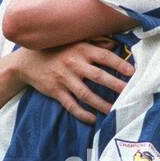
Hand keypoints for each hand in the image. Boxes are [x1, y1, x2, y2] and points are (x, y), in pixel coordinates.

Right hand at [15, 41, 133, 122]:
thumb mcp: (74, 41)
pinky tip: (93, 119)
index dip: (119, 64)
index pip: (104, 56)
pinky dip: (82, 113)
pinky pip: (71, 105)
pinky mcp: (55, 91)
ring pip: (86, 94)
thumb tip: (116, 45)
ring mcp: (64, 79)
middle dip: (115, 85)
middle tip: (129, 94)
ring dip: (102, 104)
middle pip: (98, 76)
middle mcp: (73, 64)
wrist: (27, 62)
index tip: (132, 72)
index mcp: (80, 49)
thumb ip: (95, 43)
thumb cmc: (56, 50)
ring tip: (114, 112)